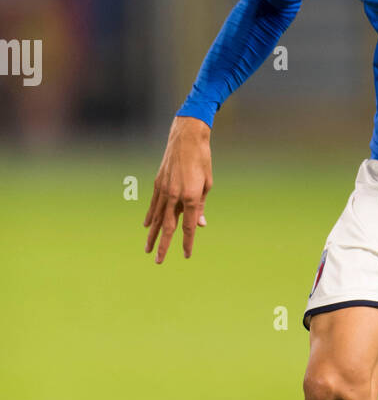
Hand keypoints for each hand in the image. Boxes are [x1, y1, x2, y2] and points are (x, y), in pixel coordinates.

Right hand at [144, 116, 212, 262]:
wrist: (187, 138)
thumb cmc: (202, 160)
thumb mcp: (207, 183)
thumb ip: (201, 206)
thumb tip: (200, 224)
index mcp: (192, 197)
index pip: (188, 226)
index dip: (188, 242)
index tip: (186, 255)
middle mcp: (175, 195)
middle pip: (169, 226)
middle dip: (164, 245)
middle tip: (159, 261)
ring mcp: (164, 189)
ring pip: (157, 218)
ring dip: (153, 235)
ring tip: (148, 249)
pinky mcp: (158, 183)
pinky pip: (153, 204)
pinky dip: (150, 217)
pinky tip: (148, 227)